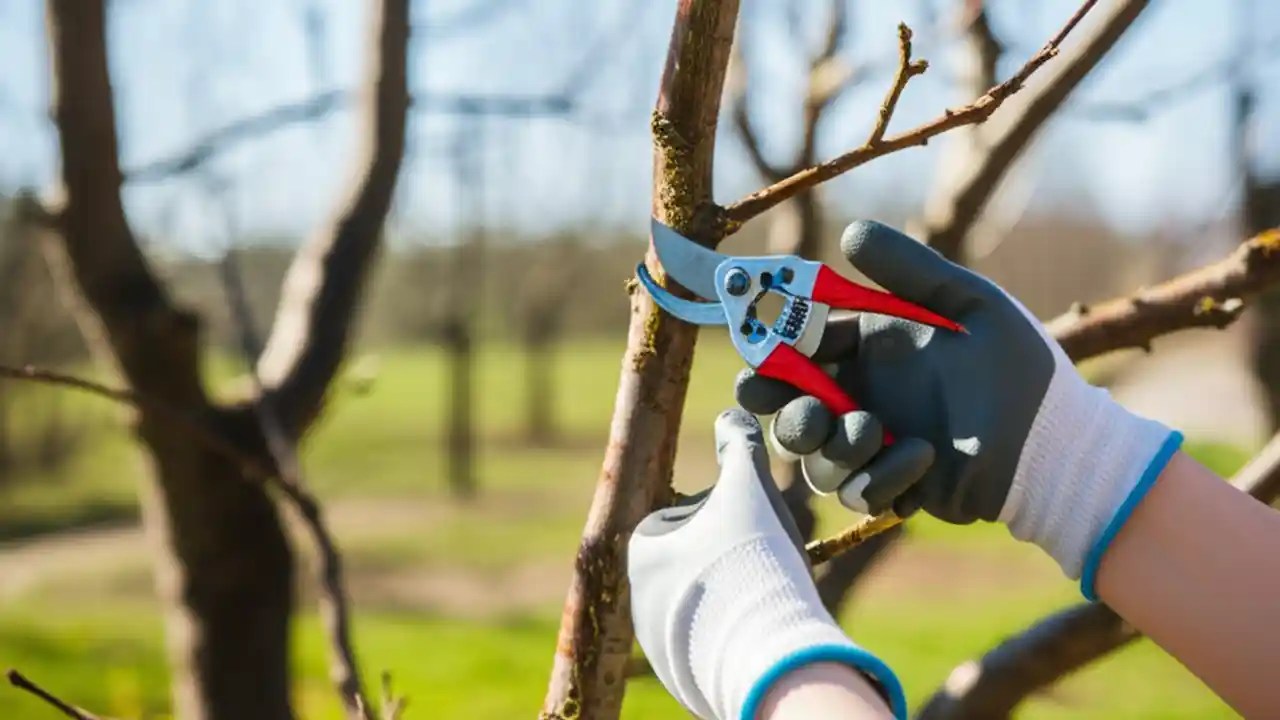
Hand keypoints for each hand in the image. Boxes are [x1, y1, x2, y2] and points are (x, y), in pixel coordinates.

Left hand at [628, 409, 904, 719]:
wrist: (767, 653)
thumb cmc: (751, 558)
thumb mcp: (748, 487)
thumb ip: (739, 444)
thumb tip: (732, 413)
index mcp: (644, 549)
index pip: (688, 512)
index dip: (730, 512)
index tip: (756, 524)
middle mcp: (639, 597)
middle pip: (699, 558)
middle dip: (735, 555)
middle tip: (770, 559)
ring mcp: (659, 640)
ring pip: (708, 599)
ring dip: (738, 593)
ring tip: (771, 594)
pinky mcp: (685, 674)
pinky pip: (714, 640)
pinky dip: (739, 631)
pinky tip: (765, 628)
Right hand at [737, 221, 1181, 591]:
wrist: (1059, 444)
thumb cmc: (1020, 370)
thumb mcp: (969, 305)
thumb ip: (911, 270)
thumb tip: (850, 233)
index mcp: (868, 349)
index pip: (797, 349)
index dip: (772, 355)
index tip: (766, 359)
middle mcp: (861, 397)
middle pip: (787, 410)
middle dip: (785, 411)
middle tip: (809, 408)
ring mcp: (874, 447)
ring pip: (814, 458)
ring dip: (834, 445)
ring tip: (873, 429)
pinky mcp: (893, 487)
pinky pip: (859, 492)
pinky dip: (882, 476)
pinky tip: (923, 456)